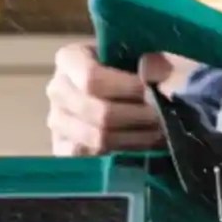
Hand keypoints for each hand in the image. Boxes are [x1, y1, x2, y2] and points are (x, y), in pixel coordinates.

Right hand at [45, 42, 173, 155]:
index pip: (92, 78)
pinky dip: (123, 156)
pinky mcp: (65, 151)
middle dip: (138, 117)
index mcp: (70, 60)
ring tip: (158, 132)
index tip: (155, 92)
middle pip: (99, 113)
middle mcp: (58, 90)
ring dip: (136, 138)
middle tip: (163, 117)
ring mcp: (58, 123)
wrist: (130, 99)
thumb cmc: (139, 73)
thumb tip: (150, 71)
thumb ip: (159, 63)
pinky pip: (92, 161)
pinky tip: (143, 148)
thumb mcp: (152, 61)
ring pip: (98, 140)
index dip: (129, 88)